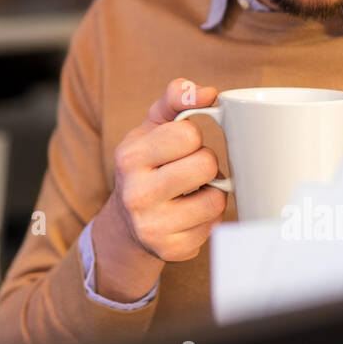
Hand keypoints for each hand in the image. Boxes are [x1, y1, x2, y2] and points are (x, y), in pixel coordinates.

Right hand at [89, 78, 226, 302]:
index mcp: (129, 157)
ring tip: (191, 192)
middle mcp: (135, 194)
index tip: (179, 147)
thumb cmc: (147, 164)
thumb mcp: (152, 127)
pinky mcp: (172, 250)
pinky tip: (189, 215)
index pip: (187, 134)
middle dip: (205, 164)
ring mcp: (153, 226)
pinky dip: (209, 218)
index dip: (191, 138)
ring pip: (216, 198)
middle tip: (189, 170)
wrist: (126, 222)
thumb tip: (207, 93)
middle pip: (206, 164)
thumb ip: (176, 98)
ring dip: (211, 192)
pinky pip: (215, 225)